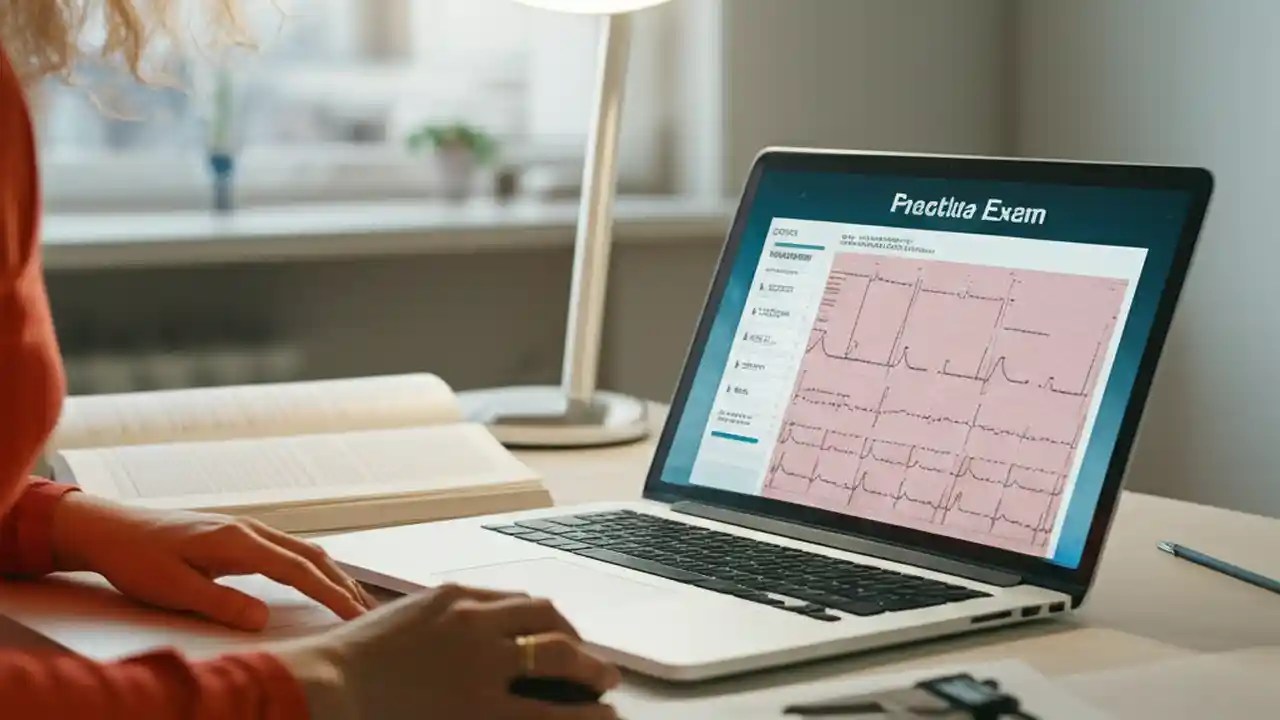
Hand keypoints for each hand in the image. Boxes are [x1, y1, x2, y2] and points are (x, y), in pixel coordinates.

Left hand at [50, 493, 371, 629]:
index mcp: (239, 542)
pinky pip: (288, 551)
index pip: (300, 571)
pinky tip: (317, 579)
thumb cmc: (137, 558)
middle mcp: (251, 531)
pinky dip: (313, 568)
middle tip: (368, 613)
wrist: (110, 528)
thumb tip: (263, 619)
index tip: (356, 615)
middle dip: (344, 585)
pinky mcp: (238, 537)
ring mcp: (246, 531)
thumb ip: (220, 603)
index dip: (332, 594)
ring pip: (304, 552)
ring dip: (332, 575)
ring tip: (354, 599)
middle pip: (313, 558)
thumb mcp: (173, 588)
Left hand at [273, 584, 621, 719]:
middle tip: (605, 678)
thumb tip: (527, 711)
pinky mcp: (445, 596)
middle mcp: (483, 659)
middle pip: (563, 654)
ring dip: (566, 628)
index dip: (596, 716)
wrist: (321, 690)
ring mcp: (466, 620)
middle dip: (595, 667)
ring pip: (540, 612)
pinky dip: (523, 609)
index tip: (612, 717)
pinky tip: (523, 618)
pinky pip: (501, 595)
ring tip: (572, 640)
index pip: (562, 715)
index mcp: (484, 709)